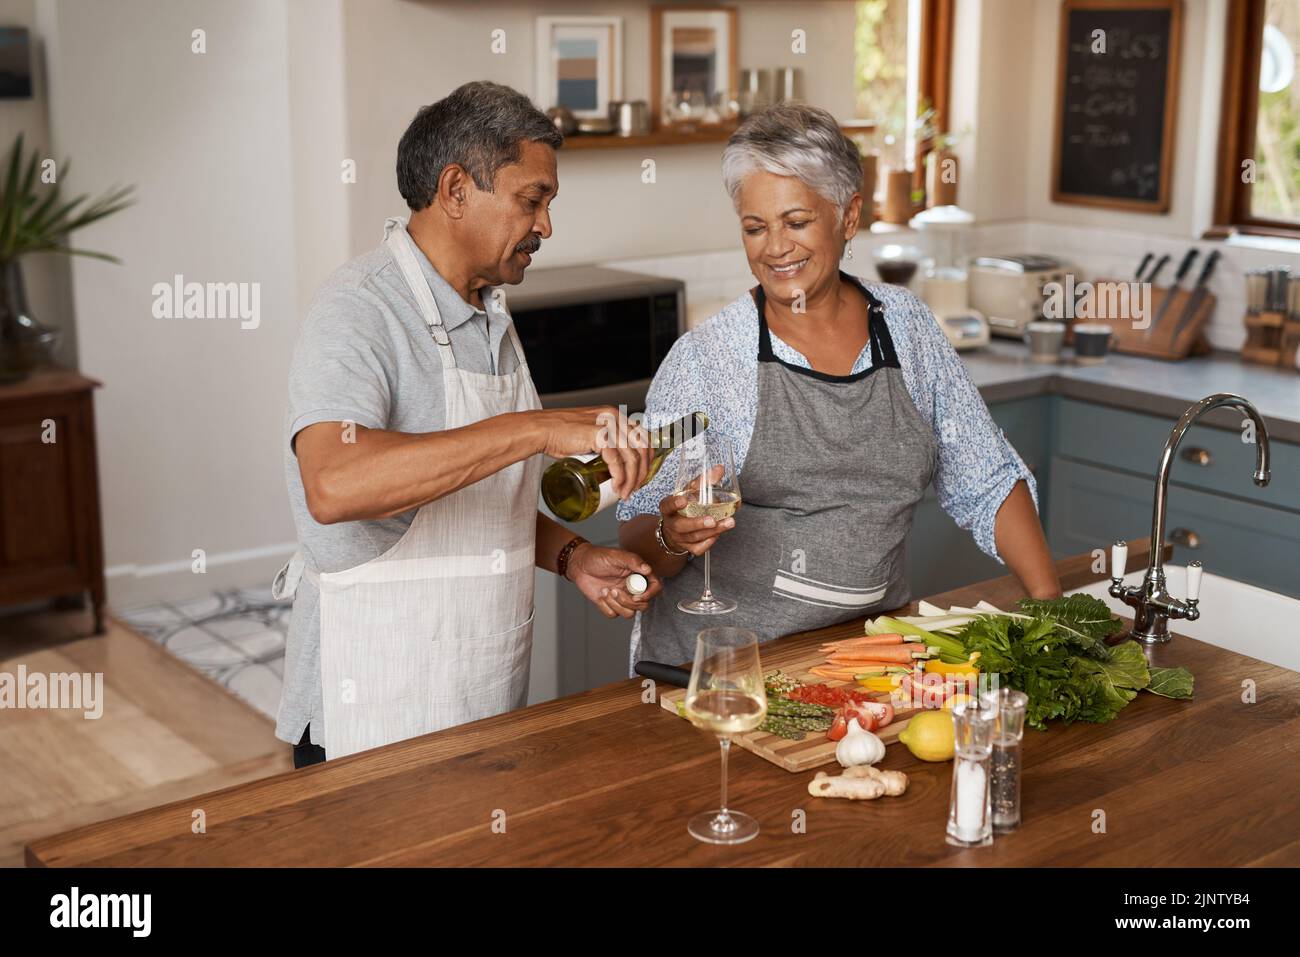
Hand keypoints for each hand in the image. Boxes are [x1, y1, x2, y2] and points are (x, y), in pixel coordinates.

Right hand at [533, 406, 652, 499]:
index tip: (642, 476)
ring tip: (625, 493)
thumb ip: (602, 442)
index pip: (642, 437)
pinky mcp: (598, 435)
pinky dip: (620, 477)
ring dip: (632, 479)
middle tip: (635, 488)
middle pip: (642, 447)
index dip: (647, 459)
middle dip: (642, 472)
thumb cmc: (559, 434)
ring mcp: (608, 425)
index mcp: (614, 415)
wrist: (541, 430)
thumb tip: (612, 462)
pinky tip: (617, 487)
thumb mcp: (589, 434)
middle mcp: (614, 417)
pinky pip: (616, 460)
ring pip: (632, 456)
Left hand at [565, 543, 662, 618]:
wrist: (579, 565)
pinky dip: (605, 606)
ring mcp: (622, 597)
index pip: (655, 587)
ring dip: (616, 605)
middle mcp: (632, 588)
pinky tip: (600, 594)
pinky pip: (613, 615)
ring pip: (629, 613)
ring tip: (606, 591)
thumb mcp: (616, 556)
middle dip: (629, 602)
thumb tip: (648, 569)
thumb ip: (633, 561)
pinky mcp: (610, 604)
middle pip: (643, 605)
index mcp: (638, 575)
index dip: (650, 594)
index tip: (637, 596)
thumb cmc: (598, 557)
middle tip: (615, 591)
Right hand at [659, 465, 735, 556]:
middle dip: (697, 523)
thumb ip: (703, 481)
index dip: (674, 503)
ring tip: (728, 523)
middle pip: (681, 526)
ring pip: (694, 537)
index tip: (683, 500)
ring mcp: (678, 538)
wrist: (676, 530)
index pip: (667, 505)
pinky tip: (718, 534)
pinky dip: (709, 542)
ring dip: (712, 531)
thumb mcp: (690, 492)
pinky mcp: (687, 548)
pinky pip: (698, 548)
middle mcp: (671, 524)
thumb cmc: (685, 507)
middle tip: (712, 520)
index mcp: (668, 509)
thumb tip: (720, 468)